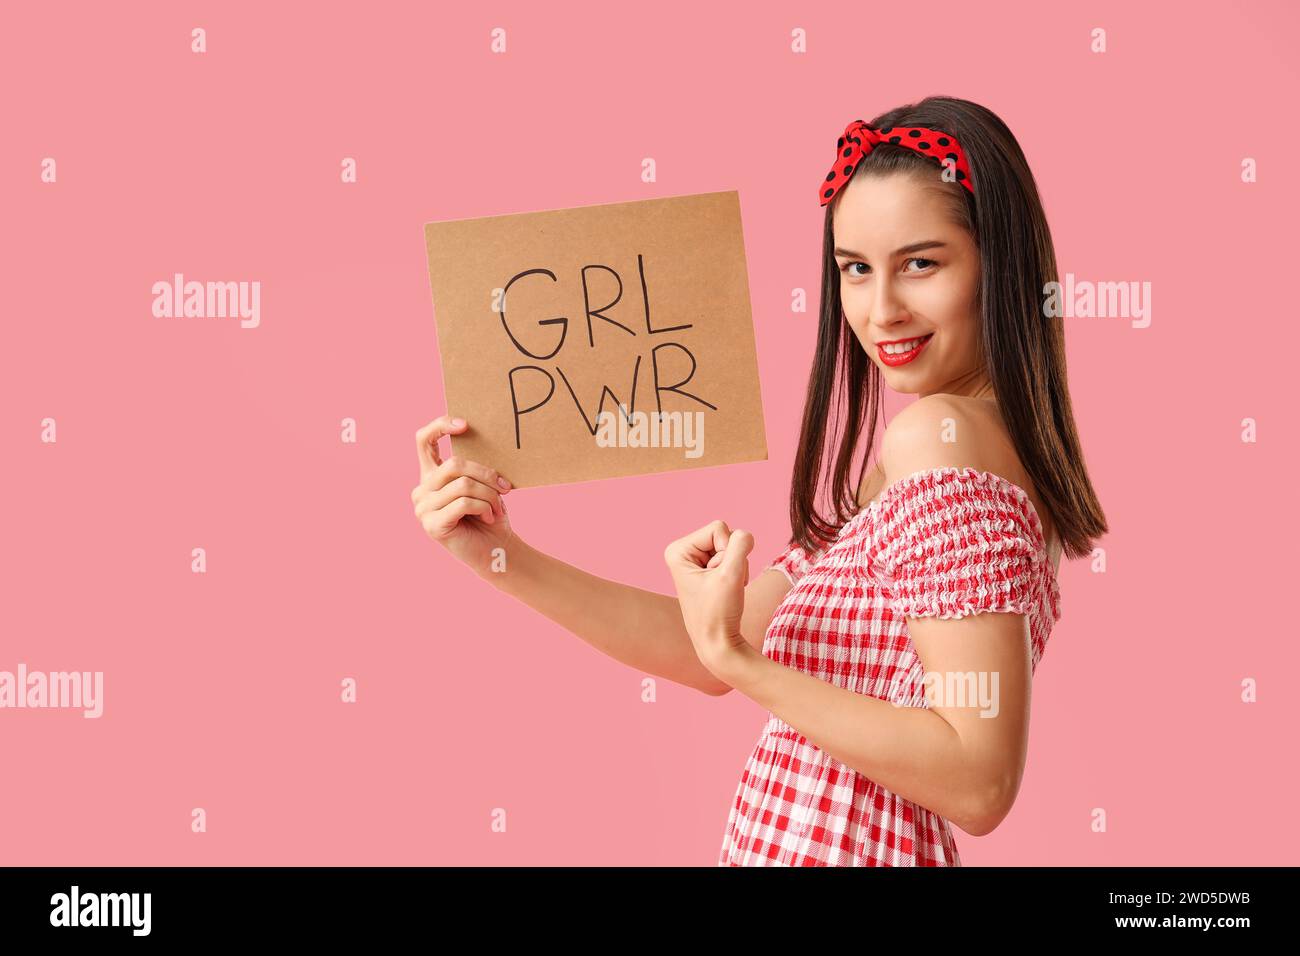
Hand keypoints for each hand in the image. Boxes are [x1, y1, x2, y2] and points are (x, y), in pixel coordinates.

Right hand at [411, 415, 514, 569]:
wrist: (497, 550)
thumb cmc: (491, 515)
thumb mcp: (482, 485)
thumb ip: (473, 467)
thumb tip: (484, 441)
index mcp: (431, 476)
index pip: (423, 440)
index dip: (440, 426)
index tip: (465, 425)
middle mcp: (421, 490)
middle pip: (454, 464)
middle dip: (486, 474)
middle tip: (505, 487)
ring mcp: (423, 509)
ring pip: (463, 485)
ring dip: (489, 495)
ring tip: (498, 507)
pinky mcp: (432, 525)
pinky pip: (464, 503)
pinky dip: (485, 508)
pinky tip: (490, 518)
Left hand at [663, 520, 753, 677]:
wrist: (718, 643)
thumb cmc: (719, 613)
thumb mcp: (730, 575)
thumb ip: (740, 545)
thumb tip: (745, 535)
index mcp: (678, 550)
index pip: (719, 527)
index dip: (727, 551)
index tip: (717, 578)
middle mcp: (683, 552)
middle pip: (726, 535)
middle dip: (732, 560)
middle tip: (722, 585)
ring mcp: (696, 560)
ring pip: (733, 546)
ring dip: (737, 568)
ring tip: (724, 589)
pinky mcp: (709, 569)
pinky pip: (735, 557)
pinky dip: (738, 573)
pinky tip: (726, 590)